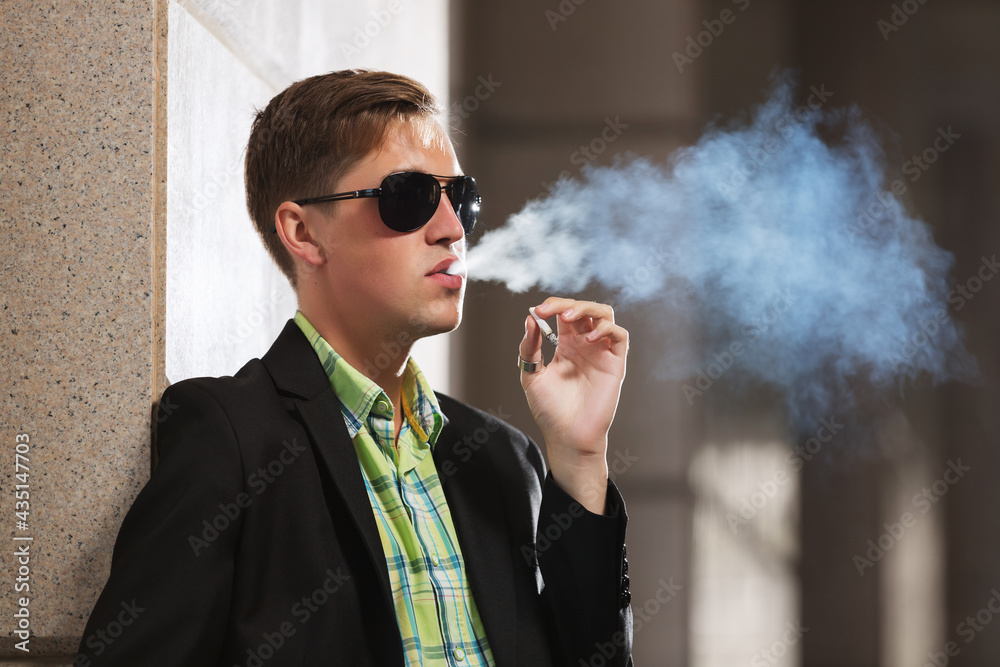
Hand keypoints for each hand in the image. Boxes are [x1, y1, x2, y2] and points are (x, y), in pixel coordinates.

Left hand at [518, 297, 628, 512]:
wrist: (567, 436)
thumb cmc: (550, 410)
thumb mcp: (531, 375)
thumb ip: (530, 348)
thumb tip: (529, 319)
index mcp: (566, 345)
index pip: (563, 313)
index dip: (552, 306)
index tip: (535, 311)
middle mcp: (585, 345)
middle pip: (584, 308)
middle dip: (566, 304)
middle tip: (548, 311)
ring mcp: (601, 353)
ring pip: (604, 314)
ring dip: (587, 308)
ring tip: (568, 318)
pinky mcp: (615, 364)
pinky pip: (620, 336)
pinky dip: (607, 329)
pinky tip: (589, 338)